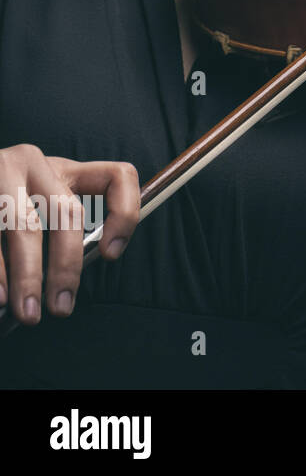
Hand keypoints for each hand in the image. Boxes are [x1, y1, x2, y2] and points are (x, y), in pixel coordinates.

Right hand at [0, 144, 139, 324]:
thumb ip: (61, 226)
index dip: (124, 213)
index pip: (117, 176)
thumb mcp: (38, 200)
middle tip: (61, 308)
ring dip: (27, 276)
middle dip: (65, 266)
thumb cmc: (6, 200)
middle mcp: (34, 164)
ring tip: (27, 311)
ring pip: (22, 227)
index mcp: (64, 169)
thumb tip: (66, 286)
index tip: (111, 254)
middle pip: (65, 213)